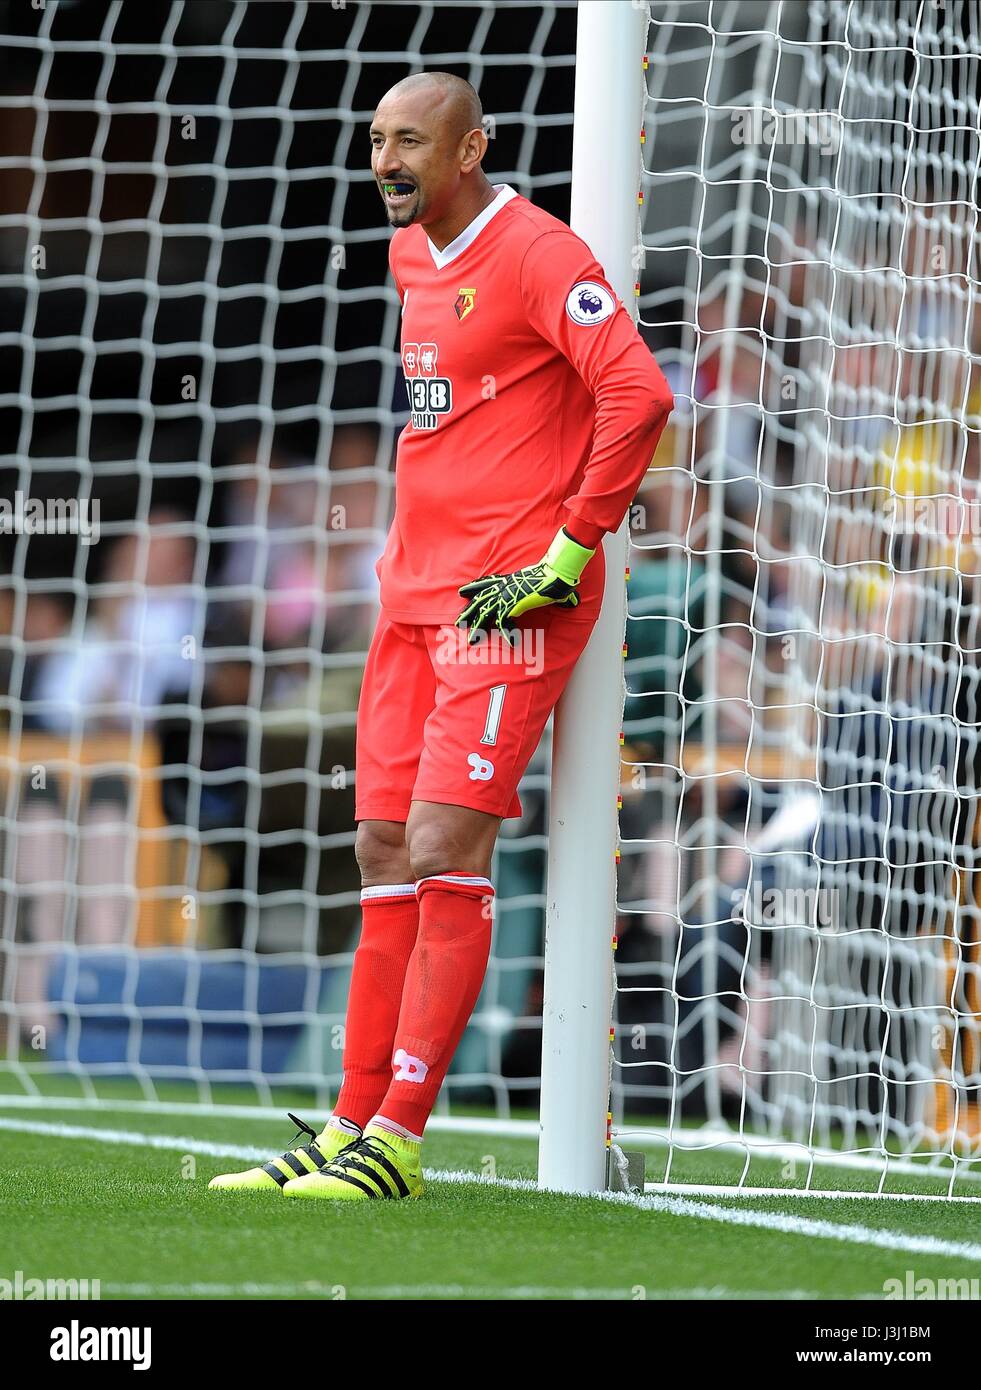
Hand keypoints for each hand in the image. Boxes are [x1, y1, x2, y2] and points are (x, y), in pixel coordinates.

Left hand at [456, 528, 594, 643]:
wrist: (557, 573)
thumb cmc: (555, 577)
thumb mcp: (547, 586)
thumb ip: (552, 595)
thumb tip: (572, 602)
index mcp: (509, 580)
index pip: (487, 583)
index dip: (474, 588)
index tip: (463, 592)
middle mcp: (504, 587)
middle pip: (480, 599)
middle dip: (468, 611)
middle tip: (458, 622)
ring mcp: (507, 595)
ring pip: (485, 612)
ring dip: (477, 626)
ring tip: (471, 640)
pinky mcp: (512, 604)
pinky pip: (504, 622)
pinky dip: (508, 634)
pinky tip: (512, 644)